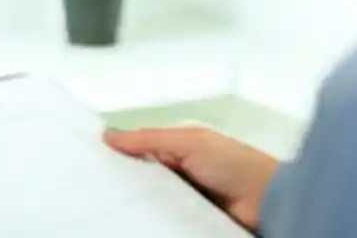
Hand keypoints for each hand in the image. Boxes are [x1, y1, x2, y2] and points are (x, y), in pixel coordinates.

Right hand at [104, 125, 278, 230]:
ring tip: (104, 208)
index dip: (116, 156)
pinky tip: (131, 222)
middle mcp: (178, 175)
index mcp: (178, 150)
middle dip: (120, 184)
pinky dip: (151, 221)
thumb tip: (109, 135)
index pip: (139, 152)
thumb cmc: (233, 164)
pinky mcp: (188, 222)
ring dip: (134, 206)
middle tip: (91, 190)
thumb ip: (149, 139)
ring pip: (149, 204)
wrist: (268, 203)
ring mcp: (183, 201)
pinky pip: (163, 221)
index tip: (88, 161)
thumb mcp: (189, 142)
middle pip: (140, 181)